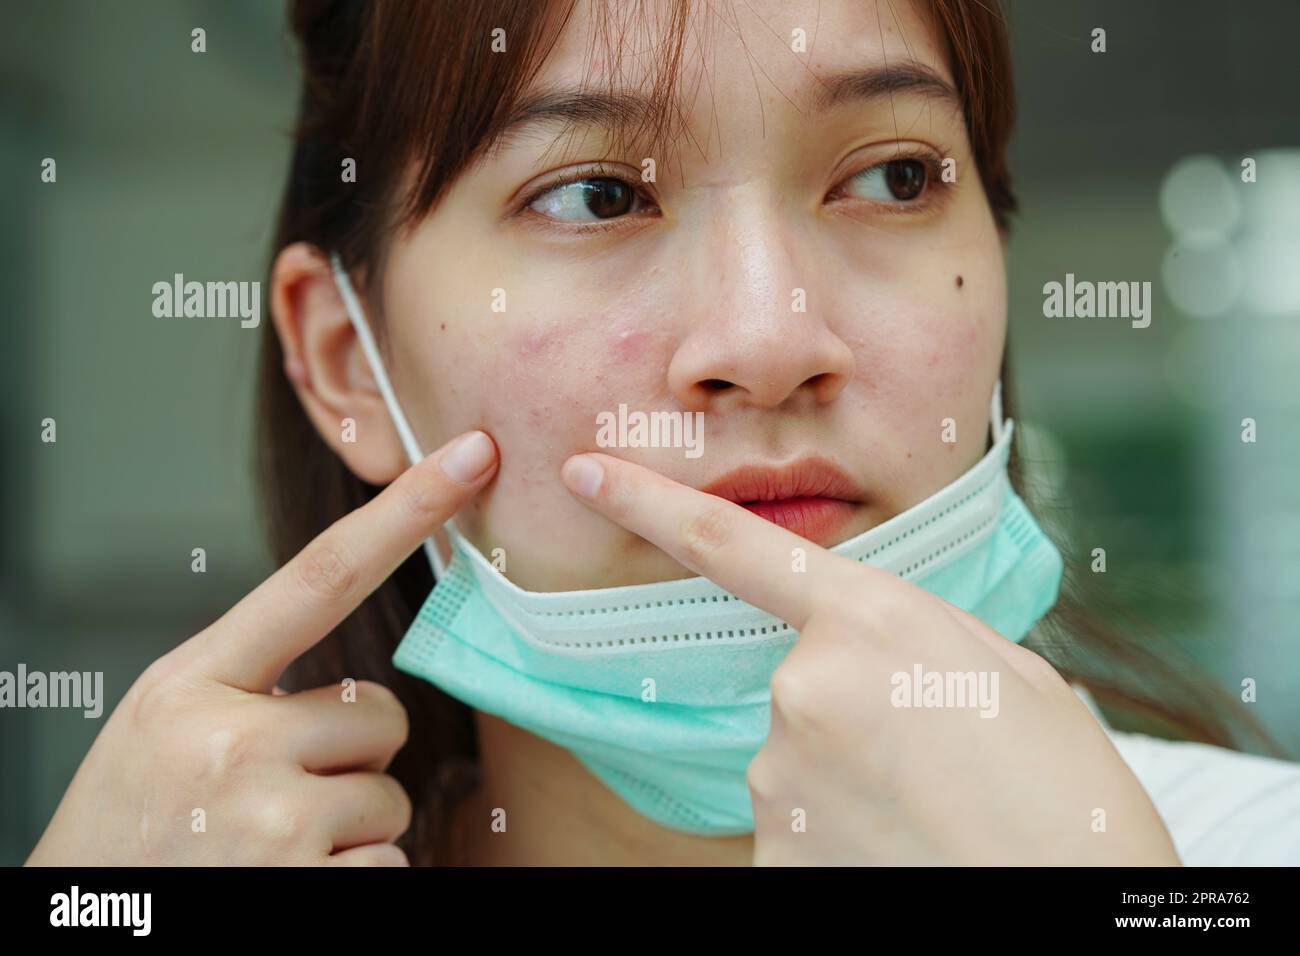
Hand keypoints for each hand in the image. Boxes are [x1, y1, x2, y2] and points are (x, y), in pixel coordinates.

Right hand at [26, 430, 498, 865]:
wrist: (78, 930)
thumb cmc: (131, 832)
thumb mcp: (162, 729)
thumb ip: (248, 687)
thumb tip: (361, 695)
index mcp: (192, 685)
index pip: (321, 575)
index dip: (406, 510)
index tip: (473, 456)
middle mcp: (231, 740)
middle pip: (379, 715)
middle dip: (349, 760)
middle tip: (271, 804)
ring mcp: (267, 818)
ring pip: (388, 793)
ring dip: (348, 828)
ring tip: (265, 854)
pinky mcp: (304, 886)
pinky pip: (389, 863)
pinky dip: (354, 882)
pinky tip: (289, 889)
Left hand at [561, 451, 1180, 865]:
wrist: (1071, 895)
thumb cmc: (1066, 797)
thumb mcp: (1011, 675)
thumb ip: (920, 638)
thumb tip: (874, 655)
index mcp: (872, 620)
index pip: (729, 545)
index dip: (646, 503)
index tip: (584, 473)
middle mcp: (804, 687)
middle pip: (799, 683)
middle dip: (853, 710)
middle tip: (934, 758)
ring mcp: (778, 775)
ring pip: (797, 760)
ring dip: (849, 779)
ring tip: (929, 810)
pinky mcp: (770, 855)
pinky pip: (793, 827)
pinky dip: (839, 836)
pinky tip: (896, 848)